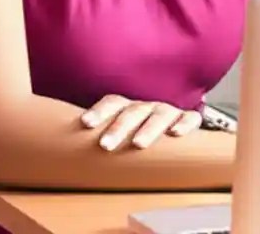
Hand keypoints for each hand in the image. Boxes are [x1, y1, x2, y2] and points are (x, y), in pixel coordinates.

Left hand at [80, 94, 203, 150]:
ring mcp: (168, 112)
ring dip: (148, 128)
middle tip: (105, 145)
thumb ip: (103, 139)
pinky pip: (189, 118)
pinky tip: (176, 134)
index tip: (86, 124)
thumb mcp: (122, 134)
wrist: (176, 129)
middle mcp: (147, 107)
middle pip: (133, 111)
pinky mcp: (188, 119)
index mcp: (128, 107)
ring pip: (159, 114)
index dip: (100, 111)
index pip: (113, 103)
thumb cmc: (139, 136)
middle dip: (119, 127)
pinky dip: (184, 123)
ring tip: (138, 144)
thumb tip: (70, 156)